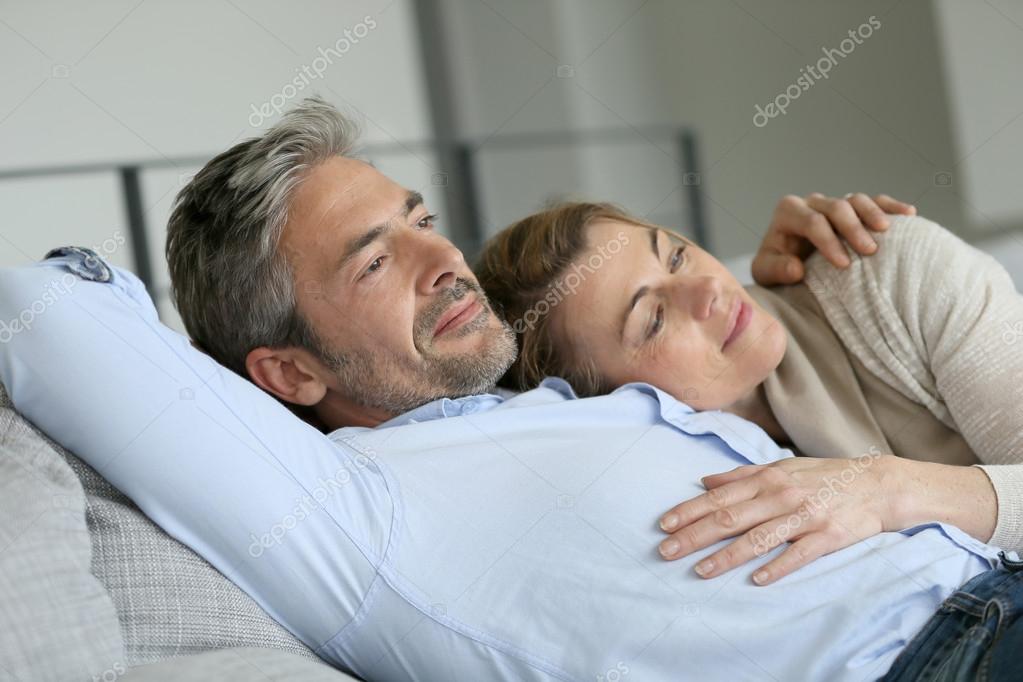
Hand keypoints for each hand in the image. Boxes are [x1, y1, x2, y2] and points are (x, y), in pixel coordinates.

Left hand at [657, 454, 893, 584]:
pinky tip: (756, 580)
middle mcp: (781, 495)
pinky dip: (777, 566)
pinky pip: (799, 553)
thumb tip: (704, 480)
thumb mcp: (781, 467)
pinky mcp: (829, 536)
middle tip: (667, 552)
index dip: (689, 511)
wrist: (878, 484)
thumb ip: (741, 475)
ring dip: (727, 556)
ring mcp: (805, 516)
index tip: (664, 526)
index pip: (719, 497)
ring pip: (758, 538)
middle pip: (730, 518)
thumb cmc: (823, 476)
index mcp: (767, 479)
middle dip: (695, 536)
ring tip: (701, 571)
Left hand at [751, 193, 916, 285]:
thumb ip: (776, 270)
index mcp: (788, 213)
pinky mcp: (852, 208)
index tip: (844, 264)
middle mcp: (811, 203)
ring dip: (874, 214)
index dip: (828, 241)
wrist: (786, 262)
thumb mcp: (766, 273)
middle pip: (836, 207)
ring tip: (887, 232)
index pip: (812, 222)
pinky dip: (891, 206)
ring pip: (856, 200)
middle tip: (869, 250)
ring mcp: (834, 203)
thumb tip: (796, 268)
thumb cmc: (777, 267)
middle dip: (853, 228)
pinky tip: (909, 214)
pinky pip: (874, 201)